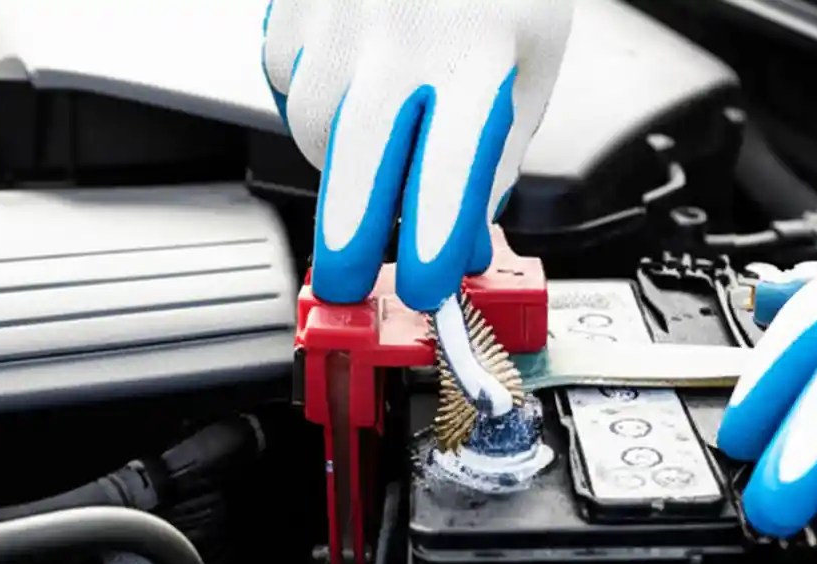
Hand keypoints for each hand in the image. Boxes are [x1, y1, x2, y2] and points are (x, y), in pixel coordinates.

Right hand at [261, 0, 573, 311]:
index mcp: (476, 53)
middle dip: (346, 238)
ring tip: (376, 151)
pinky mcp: (296, 2)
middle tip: (345, 280)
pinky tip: (351, 83)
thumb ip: (498, 145)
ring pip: (311, 128)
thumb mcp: (530, 56)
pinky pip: (286, 81)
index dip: (430, 240)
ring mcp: (339, 13)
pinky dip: (314, 102)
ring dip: (338, 164)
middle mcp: (400, 32)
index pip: (447, 171)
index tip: (424, 284)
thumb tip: (462, 225)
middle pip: (355, 162)